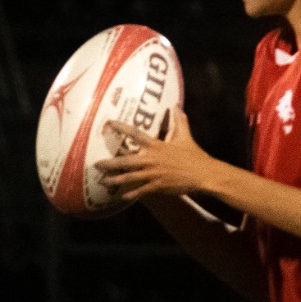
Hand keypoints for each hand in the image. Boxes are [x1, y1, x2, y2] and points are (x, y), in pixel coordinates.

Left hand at [97, 109, 220, 200]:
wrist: (203, 173)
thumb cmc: (193, 155)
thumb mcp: (185, 136)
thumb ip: (178, 121)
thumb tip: (176, 105)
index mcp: (156, 146)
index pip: (135, 134)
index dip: (121, 128)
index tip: (108, 124)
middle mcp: (152, 159)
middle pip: (126, 160)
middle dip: (110, 163)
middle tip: (96, 164)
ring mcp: (154, 173)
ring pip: (130, 177)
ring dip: (115, 180)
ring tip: (103, 181)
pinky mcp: (158, 185)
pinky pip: (141, 190)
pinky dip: (131, 193)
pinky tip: (122, 196)